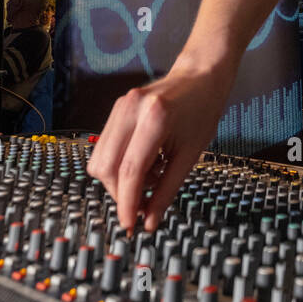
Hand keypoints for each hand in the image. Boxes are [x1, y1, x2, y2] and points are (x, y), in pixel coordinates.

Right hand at [87, 63, 231, 232]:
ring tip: (151, 178)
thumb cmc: (202, 111)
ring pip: (100, 159)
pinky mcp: (116, 109)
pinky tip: (145, 164)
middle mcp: (131, 110)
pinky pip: (106, 147)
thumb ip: (167, 190)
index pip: (130, 171)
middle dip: (120, 194)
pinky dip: (120, 165)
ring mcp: (120, 107)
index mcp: (155, 119)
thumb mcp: (191, 154)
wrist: (200, 75)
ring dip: (119, 180)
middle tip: (143, 205)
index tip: (131, 225)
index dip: (128, 203)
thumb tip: (150, 221)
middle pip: (106, 167)